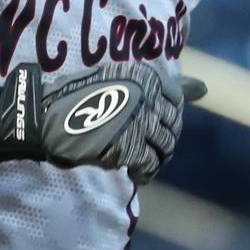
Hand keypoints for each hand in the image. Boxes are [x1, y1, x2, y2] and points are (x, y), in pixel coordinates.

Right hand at [0, 63, 205, 184]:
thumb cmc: (78, 96)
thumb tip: (204, 89)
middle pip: (172, 126)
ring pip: (165, 147)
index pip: (177, 100)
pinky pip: (150, 166)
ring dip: (154, 159)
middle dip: (161, 140)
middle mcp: (149, 95)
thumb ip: (163, 87)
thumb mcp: (120, 80)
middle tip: (143, 146)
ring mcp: (140, 122)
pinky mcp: (130, 147)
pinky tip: (132, 173)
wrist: (45, 116)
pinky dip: (144, 174)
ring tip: (138, 161)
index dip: (165, 117)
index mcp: (147, 76)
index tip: (150, 124)